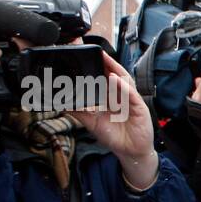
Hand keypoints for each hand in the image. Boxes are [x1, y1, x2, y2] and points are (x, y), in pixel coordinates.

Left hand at [67, 53, 158, 189]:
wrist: (130, 152)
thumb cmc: (115, 135)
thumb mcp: (92, 122)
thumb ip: (79, 111)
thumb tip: (61, 103)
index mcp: (111, 96)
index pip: (103, 76)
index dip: (96, 65)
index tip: (83, 54)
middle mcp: (121, 95)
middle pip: (114, 73)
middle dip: (105, 61)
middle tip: (92, 49)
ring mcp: (131, 100)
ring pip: (123, 80)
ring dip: (114, 68)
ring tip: (104, 58)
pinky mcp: (139, 109)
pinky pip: (131, 95)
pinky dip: (123, 87)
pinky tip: (115, 79)